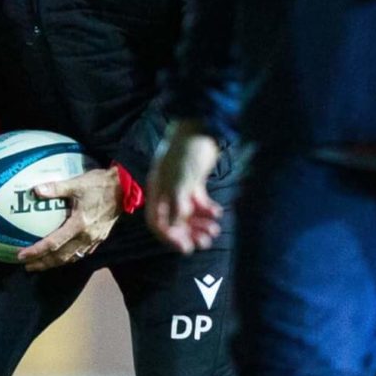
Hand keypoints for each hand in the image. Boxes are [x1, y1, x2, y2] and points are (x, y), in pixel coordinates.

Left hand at [17, 167, 123, 272]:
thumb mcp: (77, 184)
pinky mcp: (100, 238)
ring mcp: (94, 239)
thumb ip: (56, 188)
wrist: (127, 188)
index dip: (37, 251)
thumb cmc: (101, 184)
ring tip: (41, 265)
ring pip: (72, 257)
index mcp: (79, 225)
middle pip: (61, 256)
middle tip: (27, 266)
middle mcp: (86, 236)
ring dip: (55, 263)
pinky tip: (62, 257)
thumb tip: (35, 190)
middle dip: (43, 263)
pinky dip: (69, 258)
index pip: (53, 243)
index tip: (22, 255)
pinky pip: (82, 253)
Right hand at [147, 120, 223, 252]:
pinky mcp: (195, 183)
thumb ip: (176, 204)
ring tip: (215, 231)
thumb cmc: (185, 154)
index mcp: (157, 193)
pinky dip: (208, 210)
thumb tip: (173, 227)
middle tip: (205, 242)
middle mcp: (167, 193)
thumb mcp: (179, 181)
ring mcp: (181, 188)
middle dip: (189, 233)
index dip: (170, 237)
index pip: (158, 222)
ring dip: (201, 224)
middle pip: (175, 221)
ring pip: (189, 214)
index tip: (186, 247)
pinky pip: (200, 203)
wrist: (200, 128)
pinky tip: (218, 213)